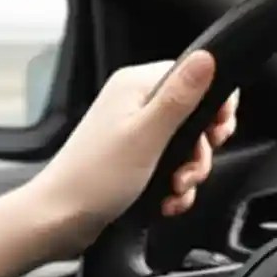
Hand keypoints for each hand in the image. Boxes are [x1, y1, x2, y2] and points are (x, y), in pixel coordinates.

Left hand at [25, 51, 236, 256]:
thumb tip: (208, 57)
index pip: (194, 76)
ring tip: (175, 190)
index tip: (217, 132)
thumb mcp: (147, 135)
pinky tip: (167, 201)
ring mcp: (134, 131)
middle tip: (190, 169)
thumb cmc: (95, 178)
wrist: (59, 219)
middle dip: (201, 150)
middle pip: (195, 115)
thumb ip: (180, 97)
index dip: (215, 104)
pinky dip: (174, 186)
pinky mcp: (134, 157)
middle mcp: (135, 103)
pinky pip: (170, 165)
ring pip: (186, 145)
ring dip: (189, 173)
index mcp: (137, 86)